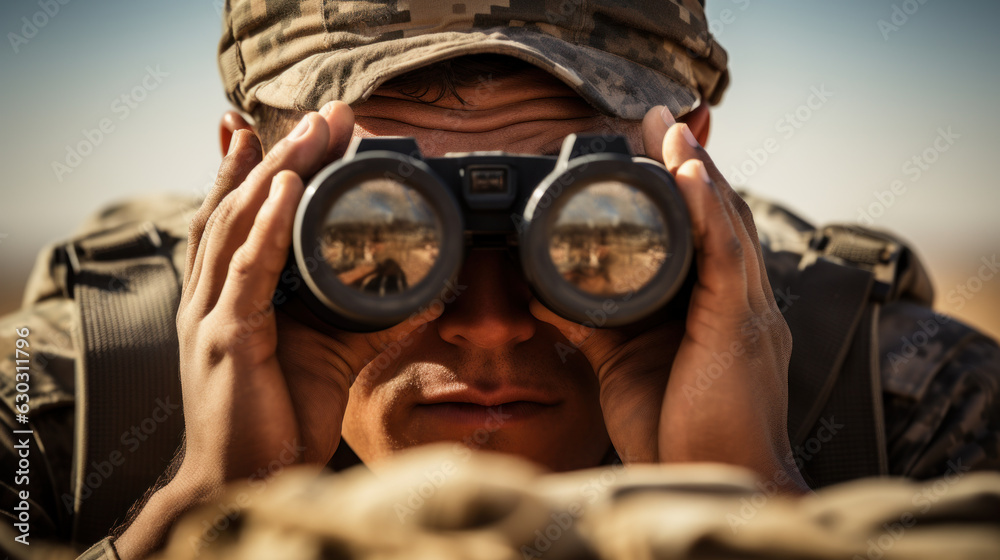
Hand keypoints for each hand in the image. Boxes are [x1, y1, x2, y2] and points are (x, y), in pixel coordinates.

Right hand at [115, 102, 438, 556]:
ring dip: (277, 171)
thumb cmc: (275, 419)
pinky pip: (247, 271)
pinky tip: (286, 188)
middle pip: (236, 206)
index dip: (248, 169)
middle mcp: (208, 298)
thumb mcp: (327, 355)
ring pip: (237, 225)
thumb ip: (367, 317)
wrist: (242, 483)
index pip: (232, 218)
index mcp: (226, 298)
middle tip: (320, 114)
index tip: (268, 125)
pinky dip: (266, 225)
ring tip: (313, 130)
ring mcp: (211, 317)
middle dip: (276, 154)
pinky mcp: (227, 341)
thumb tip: (427, 291)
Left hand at [531, 106, 806, 491]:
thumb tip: (549, 292)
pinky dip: (708, 213)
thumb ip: (596, 323)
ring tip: (669, 128)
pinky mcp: (739, 329)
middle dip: (689, 163)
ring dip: (698, 170)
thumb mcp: (624, 364)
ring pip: (726, 225)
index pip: (703, 233)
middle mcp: (739, 302)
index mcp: (716, 309)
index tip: (651, 148)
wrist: (711, 483)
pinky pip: (727, 259)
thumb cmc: (678, 430)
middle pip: (717, 216)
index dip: (683, 188)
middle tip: (658, 118)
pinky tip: (690, 177)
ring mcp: (746, 313)